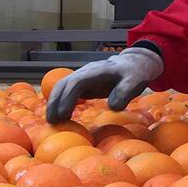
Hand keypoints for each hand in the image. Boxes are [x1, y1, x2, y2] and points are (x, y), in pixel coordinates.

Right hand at [45, 47, 163, 123]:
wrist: (132, 64)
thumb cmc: (133, 74)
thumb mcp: (135, 82)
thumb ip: (125, 92)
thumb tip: (112, 107)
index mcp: (97, 71)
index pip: (77, 82)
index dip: (68, 98)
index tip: (64, 114)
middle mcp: (85, 72)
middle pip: (63, 84)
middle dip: (55, 102)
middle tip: (52, 122)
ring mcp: (81, 77)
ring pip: (61, 87)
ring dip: (54, 103)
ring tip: (52, 122)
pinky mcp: (81, 83)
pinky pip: (66, 92)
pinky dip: (60, 103)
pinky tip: (61, 117)